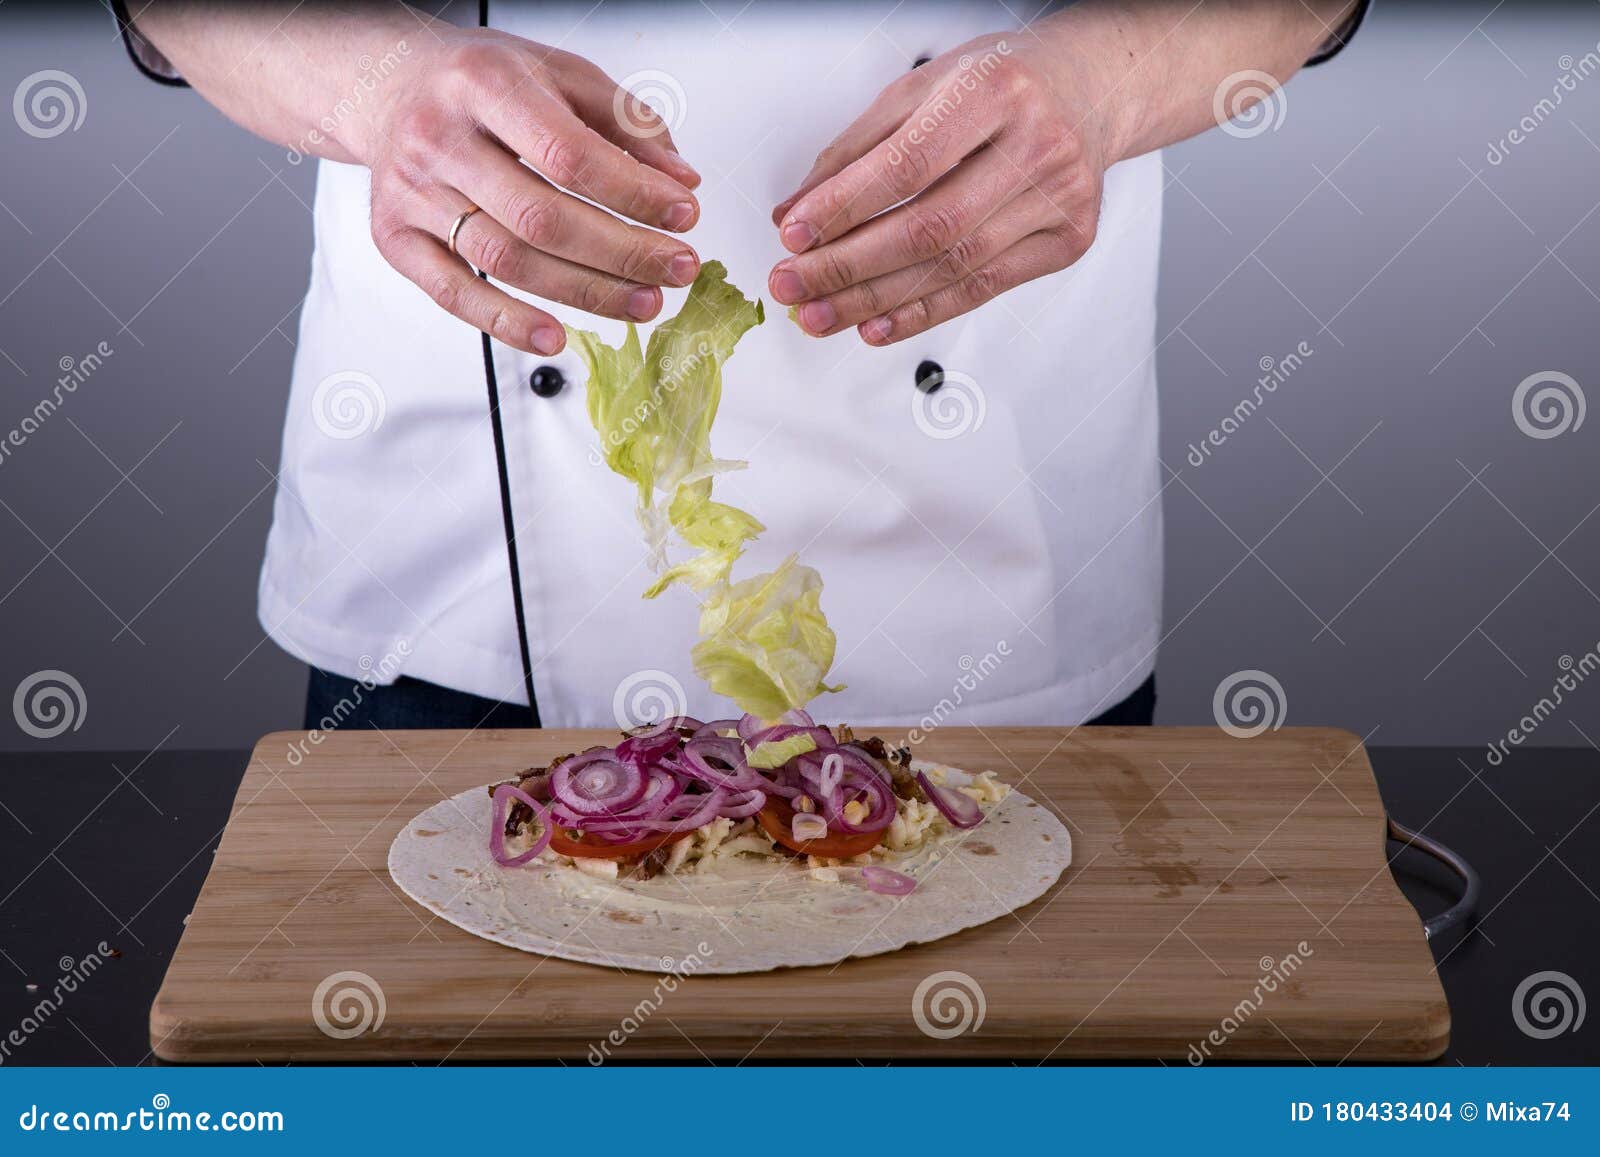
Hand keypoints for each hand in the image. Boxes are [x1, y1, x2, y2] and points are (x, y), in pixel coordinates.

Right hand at [364, 29, 702, 354]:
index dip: (635, 193)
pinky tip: (556, 336)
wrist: (390, 84)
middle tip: (677, 269)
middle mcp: (440, 137)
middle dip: (623, 253)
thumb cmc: (482, 82)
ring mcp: (414, 192)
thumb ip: (628, 122)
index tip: (684, 216)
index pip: (571, 154)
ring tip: (642, 303)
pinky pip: (454, 294)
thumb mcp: (561, 74)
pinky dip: (508, 323)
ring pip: (507, 261)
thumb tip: (682, 180)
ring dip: (585, 293)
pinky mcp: (395, 237)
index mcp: (485, 83)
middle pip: (542, 217)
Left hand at [768, 30, 1118, 345]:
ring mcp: (1058, 198)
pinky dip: (922, 312)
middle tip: (794, 286)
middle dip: (848, 266)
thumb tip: (796, 212)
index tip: (795, 235)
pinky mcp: (1067, 240)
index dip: (844, 207)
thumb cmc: (1002, 84)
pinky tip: (877, 324)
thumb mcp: (921, 89)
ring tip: (821, 314)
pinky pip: (983, 289)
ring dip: (875, 300)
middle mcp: (1035, 144)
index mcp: (995, 91)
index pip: (907, 164)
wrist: (1089, 90)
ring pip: (953, 267)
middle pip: (929, 227)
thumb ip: (856, 149)